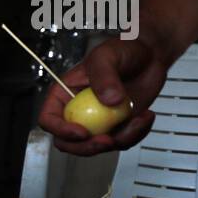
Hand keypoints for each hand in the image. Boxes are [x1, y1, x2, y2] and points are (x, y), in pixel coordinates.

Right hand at [36, 38, 169, 155]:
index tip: (81, 132)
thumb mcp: (106, 56)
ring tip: (137, 120)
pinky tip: (146, 117)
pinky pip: (121, 142)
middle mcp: (77, 111)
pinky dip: (135, 135)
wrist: (149, 55)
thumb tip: (108, 101)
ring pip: (96, 146)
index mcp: (64, 95)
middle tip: (107, 140)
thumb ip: (104, 77)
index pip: (49, 119)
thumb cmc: (122, 49)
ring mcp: (97, 121)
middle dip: (87, 147)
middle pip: (68, 142)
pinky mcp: (117, 126)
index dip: (60, 130)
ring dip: (119, 140)